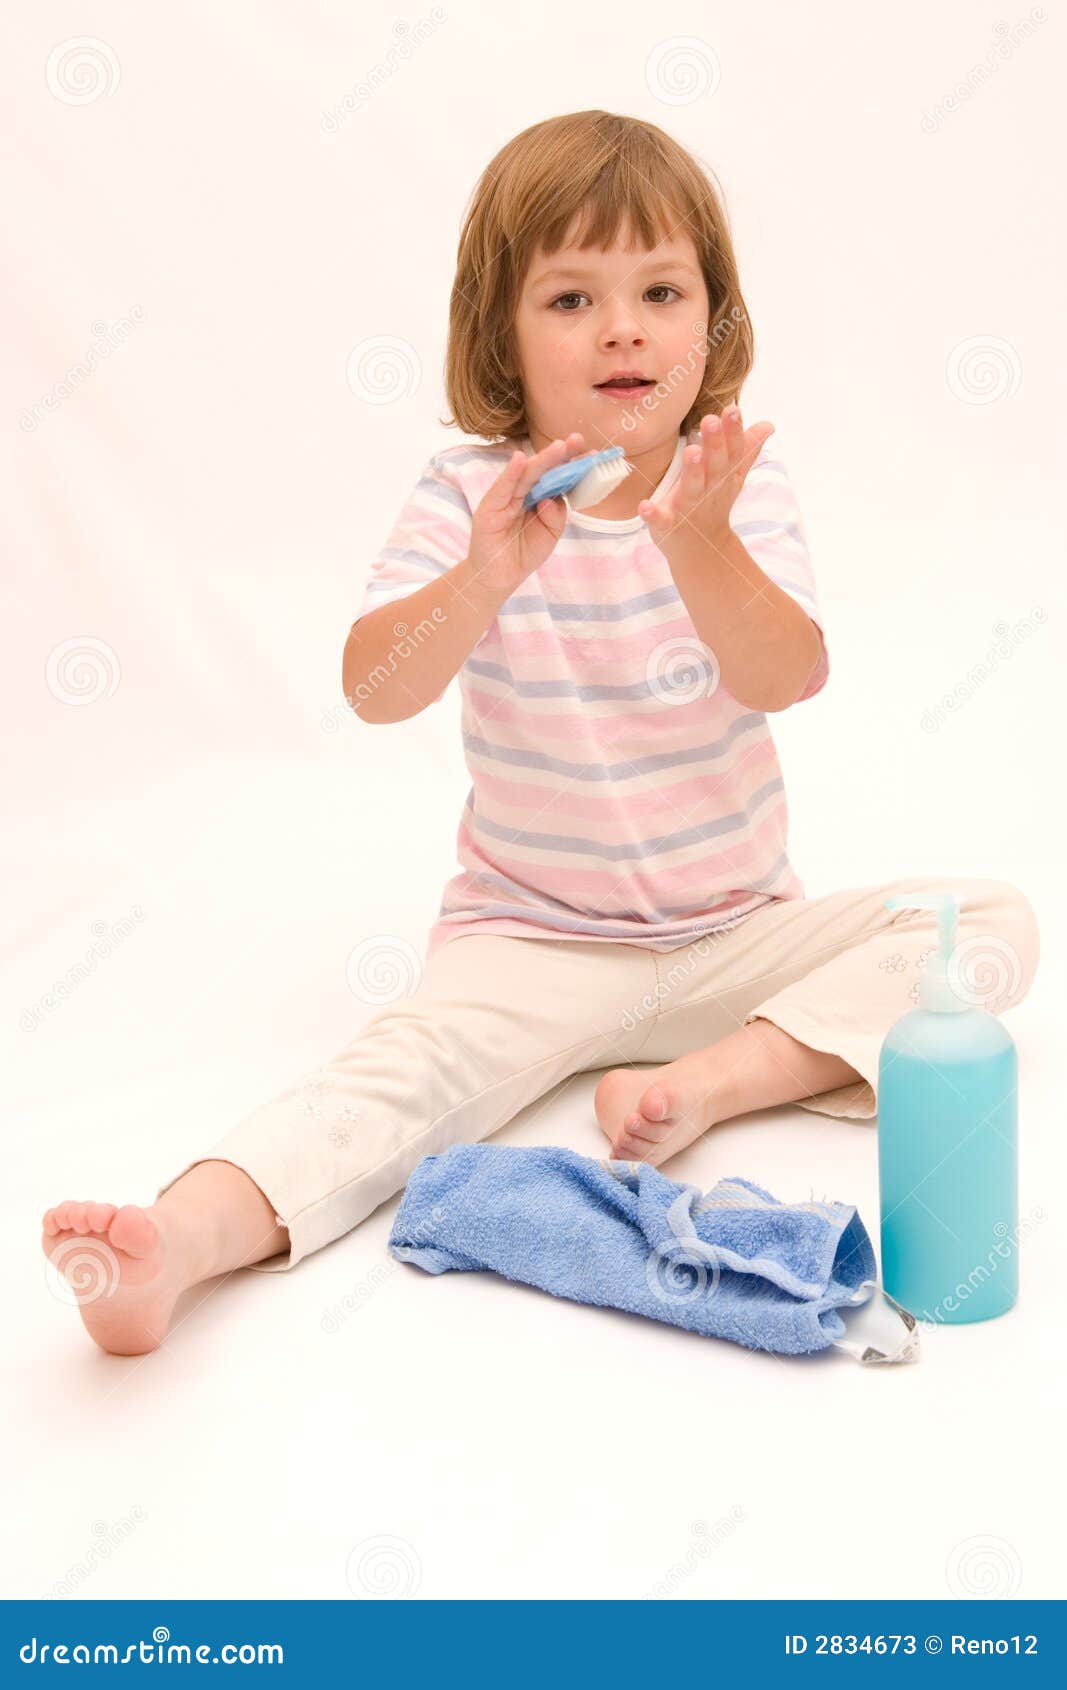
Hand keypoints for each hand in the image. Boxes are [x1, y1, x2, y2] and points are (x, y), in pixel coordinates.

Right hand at [469, 432, 585, 592]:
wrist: (500, 577)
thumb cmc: (524, 553)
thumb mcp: (550, 534)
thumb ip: (556, 515)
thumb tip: (554, 497)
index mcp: (539, 496)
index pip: (557, 476)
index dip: (572, 464)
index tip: (591, 453)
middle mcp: (523, 492)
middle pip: (543, 470)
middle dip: (560, 455)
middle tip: (576, 440)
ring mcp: (506, 497)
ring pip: (526, 475)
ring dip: (542, 460)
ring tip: (558, 447)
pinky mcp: (490, 507)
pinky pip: (503, 488)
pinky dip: (511, 473)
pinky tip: (521, 460)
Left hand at [638, 405, 773, 557]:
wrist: (700, 549)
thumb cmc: (713, 504)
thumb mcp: (732, 477)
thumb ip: (746, 449)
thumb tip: (768, 424)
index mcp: (723, 475)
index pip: (732, 450)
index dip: (734, 431)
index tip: (733, 409)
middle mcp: (708, 489)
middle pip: (715, 465)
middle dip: (714, 444)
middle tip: (711, 421)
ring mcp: (688, 508)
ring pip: (692, 488)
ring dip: (692, 471)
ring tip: (691, 451)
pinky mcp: (668, 524)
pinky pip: (661, 520)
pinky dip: (653, 514)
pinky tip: (644, 506)